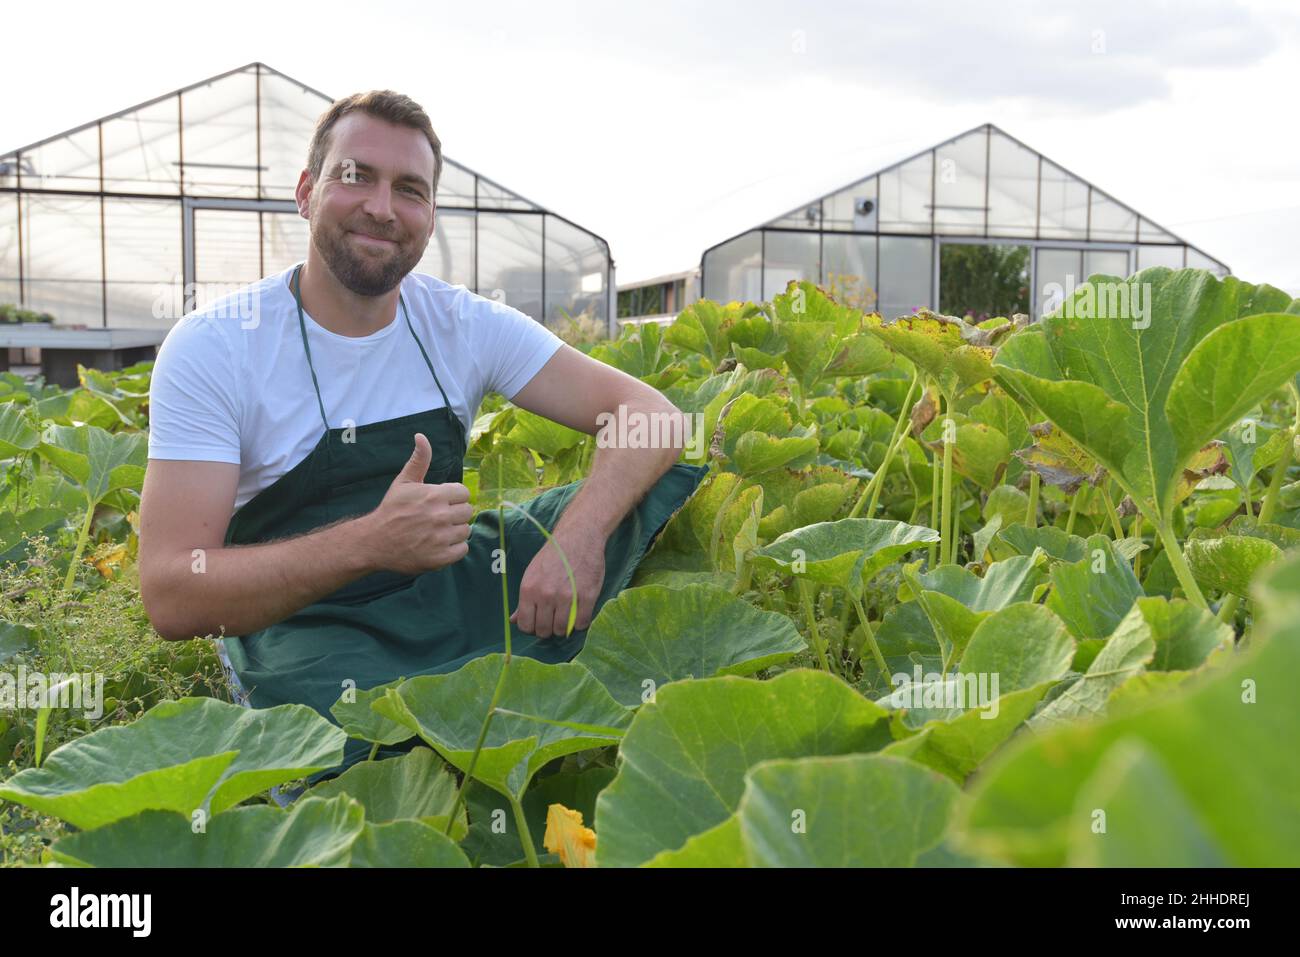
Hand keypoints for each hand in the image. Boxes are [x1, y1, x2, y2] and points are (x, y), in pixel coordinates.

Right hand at [361, 433, 473, 575]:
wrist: (374, 542)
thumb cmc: (391, 510)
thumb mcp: (404, 482)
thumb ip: (419, 459)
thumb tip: (421, 436)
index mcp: (434, 495)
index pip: (464, 494)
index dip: (454, 498)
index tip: (441, 503)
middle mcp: (440, 516)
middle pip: (467, 512)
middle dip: (455, 514)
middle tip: (438, 518)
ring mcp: (441, 538)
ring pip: (466, 531)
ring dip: (455, 531)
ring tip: (437, 532)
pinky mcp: (440, 558)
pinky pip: (463, 549)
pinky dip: (454, 548)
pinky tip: (439, 544)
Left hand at [510, 529, 604, 638]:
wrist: (578, 538)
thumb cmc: (553, 556)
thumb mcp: (532, 575)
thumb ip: (523, 601)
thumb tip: (513, 621)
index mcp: (529, 590)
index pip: (525, 625)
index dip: (532, 627)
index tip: (539, 622)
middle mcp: (546, 595)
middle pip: (544, 631)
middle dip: (548, 629)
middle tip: (554, 618)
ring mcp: (568, 597)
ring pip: (562, 630)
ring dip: (564, 627)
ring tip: (567, 615)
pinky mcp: (587, 597)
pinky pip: (581, 624)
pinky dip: (580, 622)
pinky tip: (579, 612)